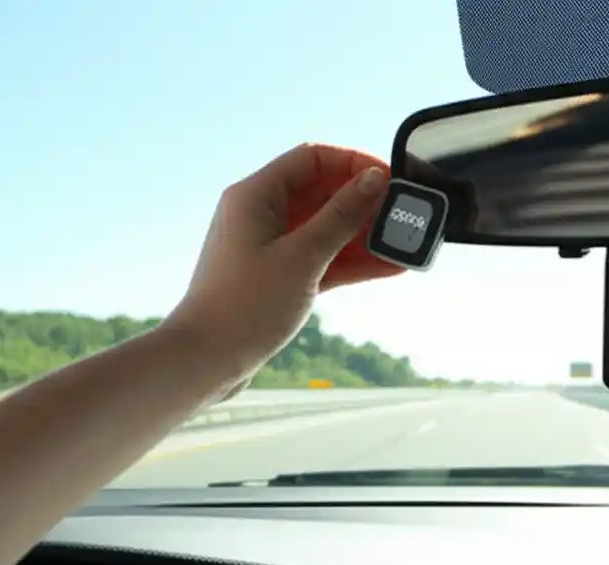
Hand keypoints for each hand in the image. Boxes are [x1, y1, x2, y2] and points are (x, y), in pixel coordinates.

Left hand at [163, 143, 403, 377]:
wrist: (204, 361)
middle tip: (403, 216)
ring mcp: (268, 248)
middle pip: (322, 193)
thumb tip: (373, 180)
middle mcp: (259, 215)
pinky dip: (350, 262)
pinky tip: (388, 267)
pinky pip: (321, 259)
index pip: (312, 159)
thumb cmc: (244, 306)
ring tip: (404, 245)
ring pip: (325, 230)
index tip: (388, 179)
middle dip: (364, 203)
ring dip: (363, 236)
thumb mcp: (302, 257)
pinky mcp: (276, 278)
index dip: (353, 164)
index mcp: (255, 196)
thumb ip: (341, 216)